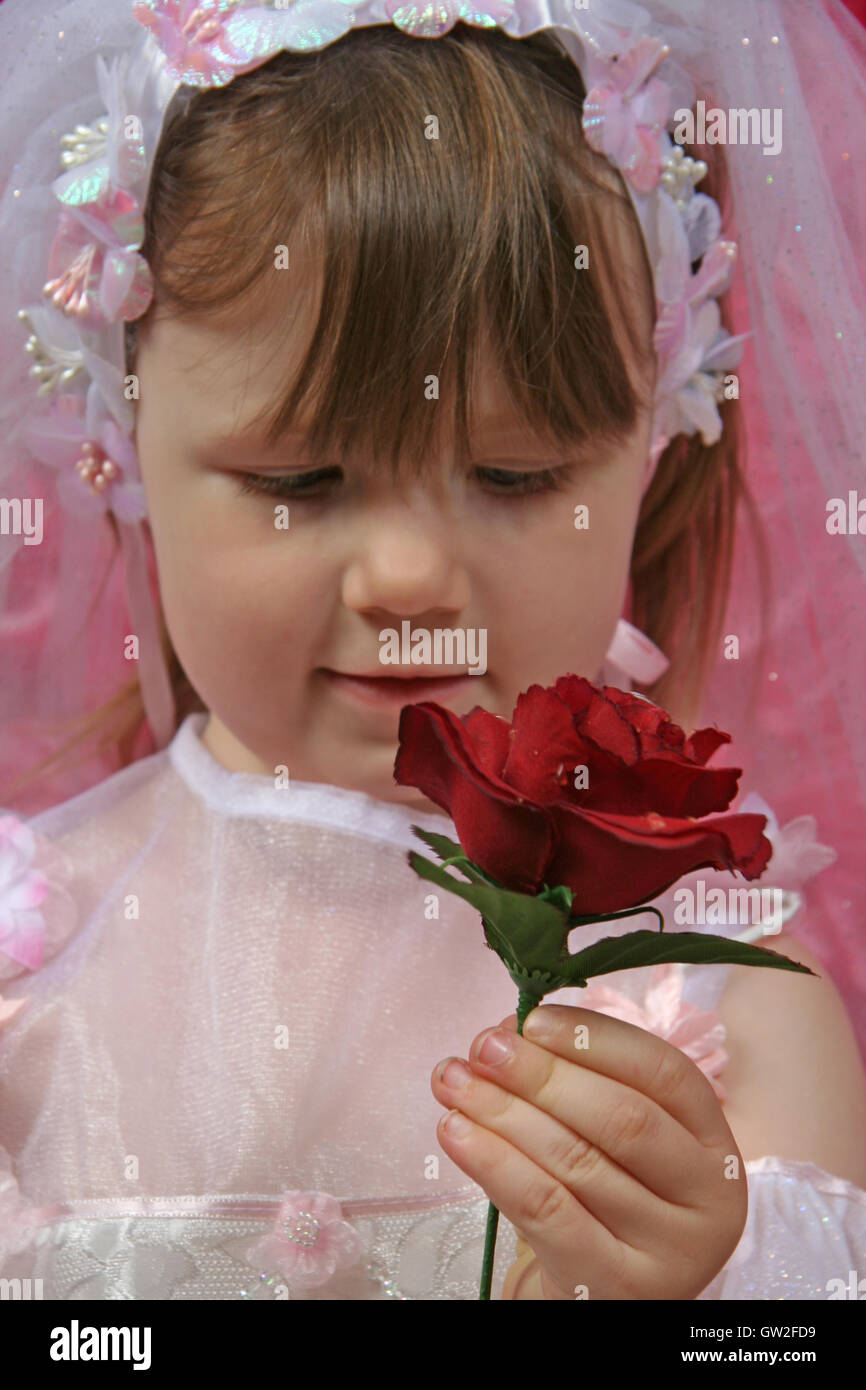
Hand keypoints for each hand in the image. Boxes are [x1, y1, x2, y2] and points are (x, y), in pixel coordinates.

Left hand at [431, 1003, 747, 1298]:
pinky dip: (495, 1164)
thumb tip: (510, 1033)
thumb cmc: (604, 1203)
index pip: (665, 1072)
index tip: (533, 1019)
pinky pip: (547, 1211)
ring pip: (576, 1162)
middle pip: (622, 1117)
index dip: (596, 1038)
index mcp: (714, 1143)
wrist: (602, 1295)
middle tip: (484, 1048)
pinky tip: (456, 1133)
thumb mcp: (611, 1144)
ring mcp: (670, 1251)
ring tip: (454, 1082)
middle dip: (542, 1074)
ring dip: (504, 1112)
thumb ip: (575, 1082)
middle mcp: (708, 1198)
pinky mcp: (617, 1286)